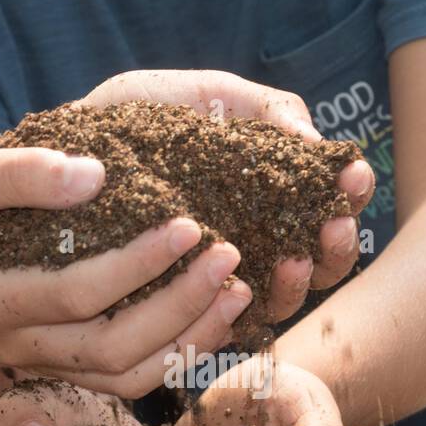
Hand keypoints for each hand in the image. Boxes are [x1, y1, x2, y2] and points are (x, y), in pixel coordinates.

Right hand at [0, 145, 251, 397]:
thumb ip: (21, 174)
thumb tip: (97, 175)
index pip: (78, 295)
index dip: (140, 265)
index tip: (190, 224)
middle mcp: (14, 348)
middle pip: (113, 351)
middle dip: (180, 307)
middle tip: (229, 257)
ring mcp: (36, 365)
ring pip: (125, 378)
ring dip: (189, 341)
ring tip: (237, 291)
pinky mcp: (56, 365)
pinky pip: (124, 379)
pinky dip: (175, 355)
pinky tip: (213, 316)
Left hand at [77, 70, 374, 319]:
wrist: (73, 142)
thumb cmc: (148, 115)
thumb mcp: (212, 98)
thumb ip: (269, 112)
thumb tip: (320, 146)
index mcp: (276, 193)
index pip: (331, 204)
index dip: (350, 194)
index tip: (352, 175)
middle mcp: (260, 242)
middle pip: (321, 263)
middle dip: (337, 246)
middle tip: (333, 225)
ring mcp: (223, 279)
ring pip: (282, 301)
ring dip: (299, 285)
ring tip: (294, 259)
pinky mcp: (183, 310)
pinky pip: (221, 328)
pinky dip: (239, 314)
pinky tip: (241, 289)